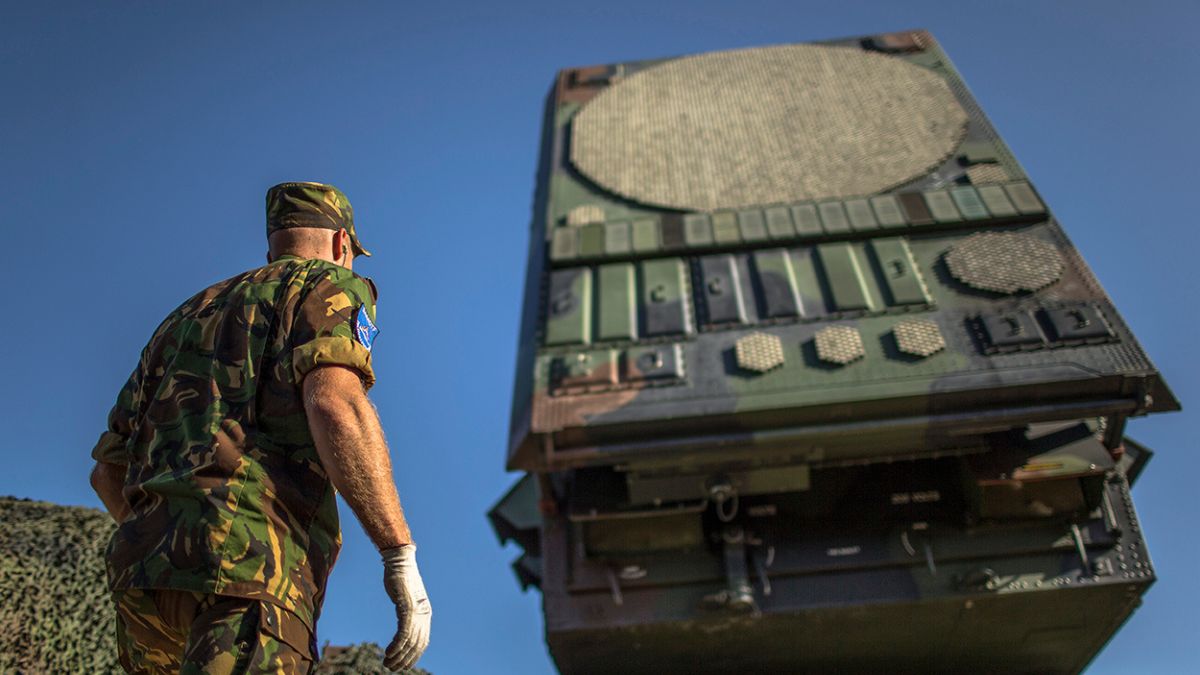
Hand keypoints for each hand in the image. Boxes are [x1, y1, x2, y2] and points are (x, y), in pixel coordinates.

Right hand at [381, 545, 430, 670]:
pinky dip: (396, 646)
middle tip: (391, 668)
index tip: (403, 665)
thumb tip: (405, 620)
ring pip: (409, 642)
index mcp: (425, 614)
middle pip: (416, 645)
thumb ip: (408, 612)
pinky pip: (403, 633)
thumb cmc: (401, 580)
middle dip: (405, 660)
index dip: (414, 656)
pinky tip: (388, 653)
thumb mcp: (407, 599)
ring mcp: (417, 612)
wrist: (400, 562)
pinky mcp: (407, 608)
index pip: (423, 642)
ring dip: (398, 656)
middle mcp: (424, 615)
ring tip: (387, 663)